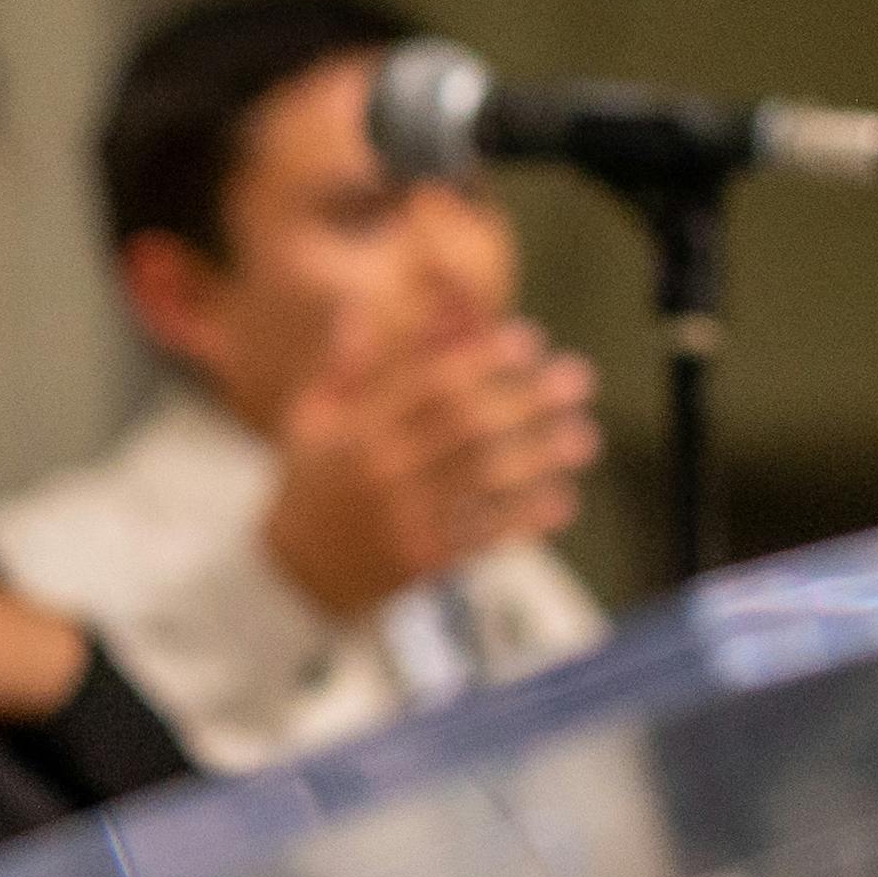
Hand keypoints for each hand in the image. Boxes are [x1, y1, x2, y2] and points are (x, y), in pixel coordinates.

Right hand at [260, 309, 598, 623]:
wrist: (295, 571)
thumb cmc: (312, 481)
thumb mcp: (312, 417)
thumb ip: (347, 365)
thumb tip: (366, 305)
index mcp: (356, 429)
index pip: (429, 383)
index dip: (484, 357)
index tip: (528, 339)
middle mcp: (380, 471)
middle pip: (469, 426)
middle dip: (529, 398)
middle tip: (576, 378)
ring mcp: (403, 518)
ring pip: (486, 480)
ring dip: (542, 457)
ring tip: (582, 437)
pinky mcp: (422, 560)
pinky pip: (485, 533)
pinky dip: (526, 516)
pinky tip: (560, 498)